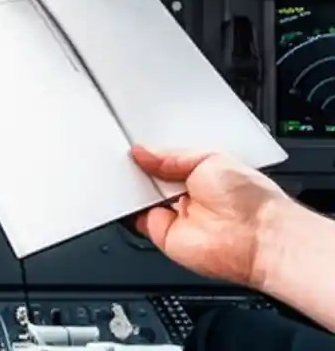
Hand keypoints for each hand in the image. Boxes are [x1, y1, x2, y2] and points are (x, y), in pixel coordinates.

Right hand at [130, 145, 291, 287]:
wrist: (258, 239)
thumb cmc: (251, 200)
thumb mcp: (209, 159)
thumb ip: (171, 157)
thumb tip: (142, 152)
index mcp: (202, 175)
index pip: (166, 161)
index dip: (150, 153)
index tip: (135, 146)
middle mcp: (188, 195)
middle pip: (150, 178)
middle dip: (139, 167)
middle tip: (132, 158)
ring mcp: (175, 215)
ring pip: (140, 197)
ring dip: (132, 186)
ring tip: (131, 173)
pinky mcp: (163, 234)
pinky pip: (135, 220)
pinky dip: (126, 209)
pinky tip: (125, 194)